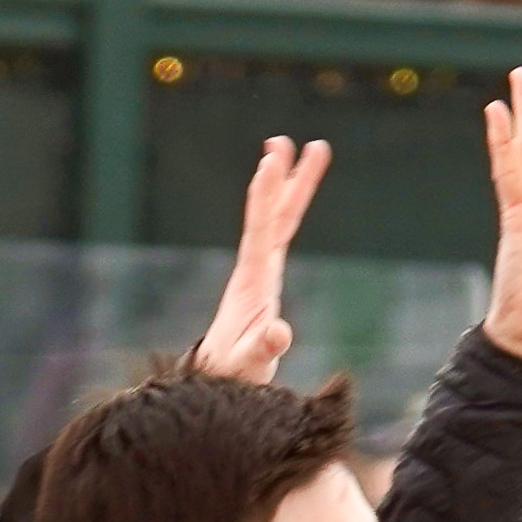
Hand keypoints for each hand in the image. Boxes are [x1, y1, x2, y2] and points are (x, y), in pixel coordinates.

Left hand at [191, 139, 329, 382]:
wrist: (218, 379)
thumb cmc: (234, 373)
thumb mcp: (252, 364)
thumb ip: (264, 349)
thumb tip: (279, 332)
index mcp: (253, 281)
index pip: (261, 229)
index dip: (267, 194)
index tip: (270, 160)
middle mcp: (254, 269)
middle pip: (272, 216)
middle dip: (282, 179)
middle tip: (288, 141)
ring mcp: (259, 273)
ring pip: (279, 221)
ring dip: (290, 187)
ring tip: (303, 151)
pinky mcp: (264, 280)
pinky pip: (279, 235)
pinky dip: (287, 211)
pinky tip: (292, 197)